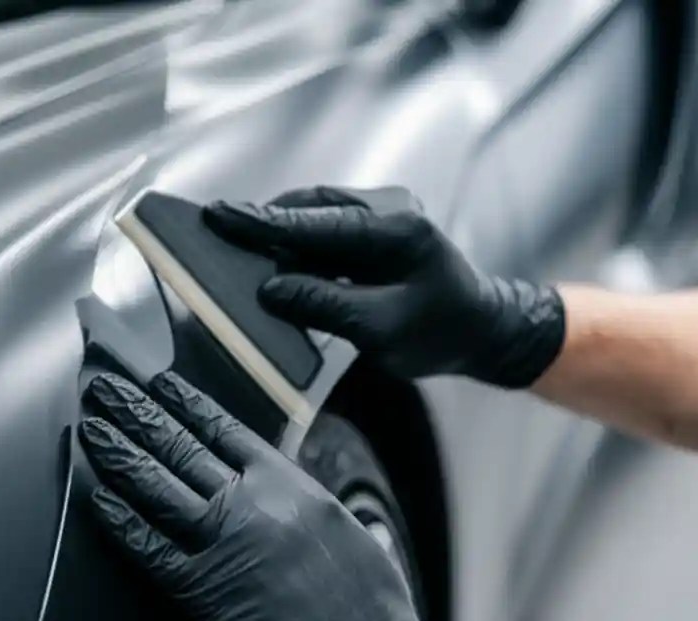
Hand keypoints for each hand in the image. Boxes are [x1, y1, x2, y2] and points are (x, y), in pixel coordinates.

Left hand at [79, 371, 503, 620]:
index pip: (226, 428)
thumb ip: (303, 503)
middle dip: (138, 414)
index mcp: (294, 485)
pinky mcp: (203, 593)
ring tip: (92, 430)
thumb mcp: (346, 530)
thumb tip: (280, 490)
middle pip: (181, 446)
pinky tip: (99, 498)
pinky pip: (148, 547)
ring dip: (118, 454)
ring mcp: (225, 546)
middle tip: (107, 390)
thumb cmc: (373, 612)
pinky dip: (119, 520)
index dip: (185, 402)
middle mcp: (255, 505)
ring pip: (156, 486)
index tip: (159, 383)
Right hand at [202, 186, 565, 387]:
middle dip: (262, 222)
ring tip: (235, 245)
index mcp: (397, 229)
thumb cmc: (441, 335)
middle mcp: (390, 208)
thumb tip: (271, 290)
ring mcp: (385, 212)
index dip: (262, 223)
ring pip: (315, 215)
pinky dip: (297, 243)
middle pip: (310, 208)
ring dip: (278, 233)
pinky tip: (274, 259)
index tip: (216, 215)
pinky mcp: (377, 226)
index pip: (316, 224)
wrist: (485, 330)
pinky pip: (326, 228)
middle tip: (212, 229)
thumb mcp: (383, 331)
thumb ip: (326, 306)